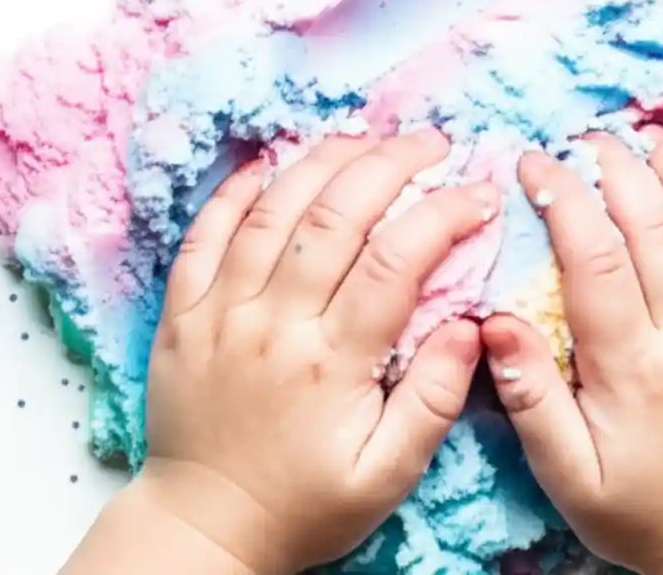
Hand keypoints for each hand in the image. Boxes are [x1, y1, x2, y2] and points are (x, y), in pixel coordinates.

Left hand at [78, 130, 498, 573]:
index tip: (480, 194)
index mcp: (332, 361)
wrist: (205, 526)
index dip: (444, 213)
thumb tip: (471, 325)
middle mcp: (274, 323)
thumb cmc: (305, 505)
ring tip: (366, 137)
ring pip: (272, 210)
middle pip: (335, 215)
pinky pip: (203, 234)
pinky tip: (272, 163)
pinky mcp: (183, 314)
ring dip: (322, 161)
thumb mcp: (387, 475)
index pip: (397, 260)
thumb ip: (432, 400)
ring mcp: (220, 312)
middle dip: (391, 163)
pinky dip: (237, 191)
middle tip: (431, 141)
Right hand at [481, 128, 662, 573]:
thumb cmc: (640, 509)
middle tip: (588, 139)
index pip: (597, 259)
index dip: (565, 199)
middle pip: (659, 228)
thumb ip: (530, 399)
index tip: (536, 164)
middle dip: (619, 170)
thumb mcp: (567, 474)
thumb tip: (494, 323)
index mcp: (635, 368)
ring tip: (649, 140)